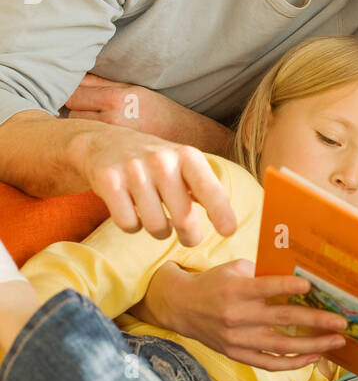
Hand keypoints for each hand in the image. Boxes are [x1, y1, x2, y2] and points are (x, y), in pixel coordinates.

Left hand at [67, 75, 232, 153]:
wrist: (186, 138)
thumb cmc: (159, 111)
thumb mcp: (134, 89)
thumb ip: (101, 84)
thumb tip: (73, 79)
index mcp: (118, 98)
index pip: (74, 94)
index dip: (72, 94)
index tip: (77, 97)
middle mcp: (113, 120)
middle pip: (72, 114)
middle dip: (76, 112)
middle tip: (89, 113)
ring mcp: (114, 140)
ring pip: (80, 132)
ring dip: (83, 129)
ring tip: (97, 128)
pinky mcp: (116, 156)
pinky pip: (92, 146)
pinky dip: (92, 142)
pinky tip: (102, 141)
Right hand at [71, 124, 237, 246]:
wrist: (105, 143)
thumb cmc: (154, 162)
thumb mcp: (183, 165)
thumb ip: (205, 189)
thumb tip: (228, 223)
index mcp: (187, 156)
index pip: (208, 188)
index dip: (221, 212)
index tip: (229, 232)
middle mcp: (162, 160)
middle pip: (183, 218)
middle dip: (190, 236)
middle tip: (189, 238)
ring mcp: (134, 170)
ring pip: (156, 226)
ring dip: (159, 231)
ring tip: (157, 219)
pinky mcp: (109, 182)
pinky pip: (128, 224)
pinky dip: (132, 226)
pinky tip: (133, 212)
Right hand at [145, 260, 347, 370]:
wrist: (181, 307)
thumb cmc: (214, 283)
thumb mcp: (235, 269)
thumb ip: (263, 274)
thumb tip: (300, 277)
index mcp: (236, 289)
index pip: (266, 288)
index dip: (288, 287)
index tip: (311, 286)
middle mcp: (237, 315)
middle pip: (282, 319)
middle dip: (316, 321)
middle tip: (341, 322)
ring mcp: (237, 339)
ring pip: (281, 346)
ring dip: (313, 345)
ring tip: (336, 341)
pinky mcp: (237, 354)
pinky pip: (269, 363)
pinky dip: (293, 362)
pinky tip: (313, 356)